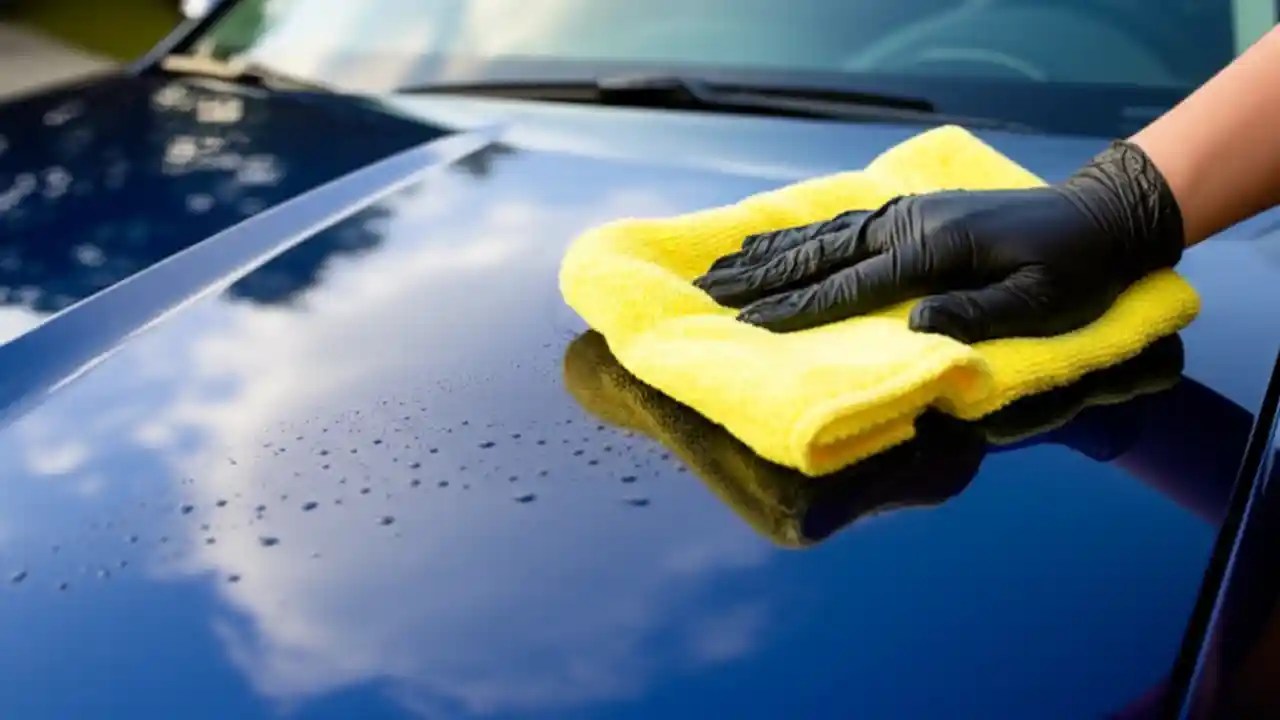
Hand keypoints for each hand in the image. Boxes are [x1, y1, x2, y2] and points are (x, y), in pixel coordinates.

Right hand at [694, 141, 1184, 342]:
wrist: (1099, 217)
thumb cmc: (1074, 271)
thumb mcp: (1041, 303)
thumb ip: (977, 313)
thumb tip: (914, 329)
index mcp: (933, 252)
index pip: (849, 288)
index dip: (795, 310)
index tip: (745, 327)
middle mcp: (909, 227)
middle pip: (821, 256)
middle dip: (761, 279)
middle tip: (707, 295)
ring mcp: (907, 215)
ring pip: (824, 237)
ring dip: (770, 255)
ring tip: (721, 269)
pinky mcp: (912, 214)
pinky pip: (843, 225)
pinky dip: (802, 236)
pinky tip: (775, 244)